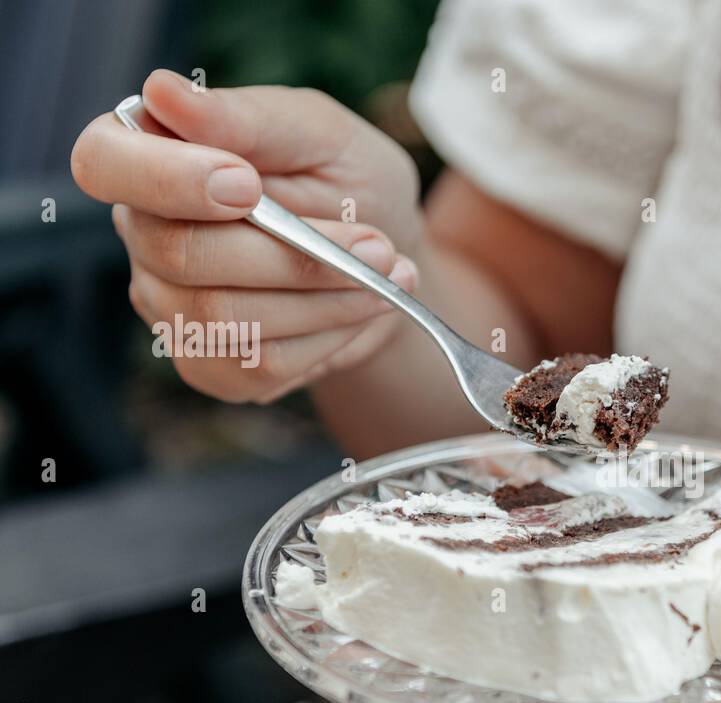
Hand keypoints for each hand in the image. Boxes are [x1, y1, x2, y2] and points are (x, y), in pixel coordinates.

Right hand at [71, 69, 421, 402]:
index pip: (105, 164)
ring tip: (383, 271)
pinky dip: (326, 336)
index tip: (249, 184)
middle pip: (180, 255)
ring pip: (225, 319)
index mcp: (155, 157)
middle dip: (292, 255)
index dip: (168, 179)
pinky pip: (258, 365)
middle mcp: (145, 234)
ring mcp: (171, 307)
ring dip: (324, 298)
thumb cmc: (348, 183)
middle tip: (374, 243)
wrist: (390, 262)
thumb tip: (165, 93)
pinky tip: (358, 308)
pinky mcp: (211, 365)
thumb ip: (249, 118)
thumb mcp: (322, 134)